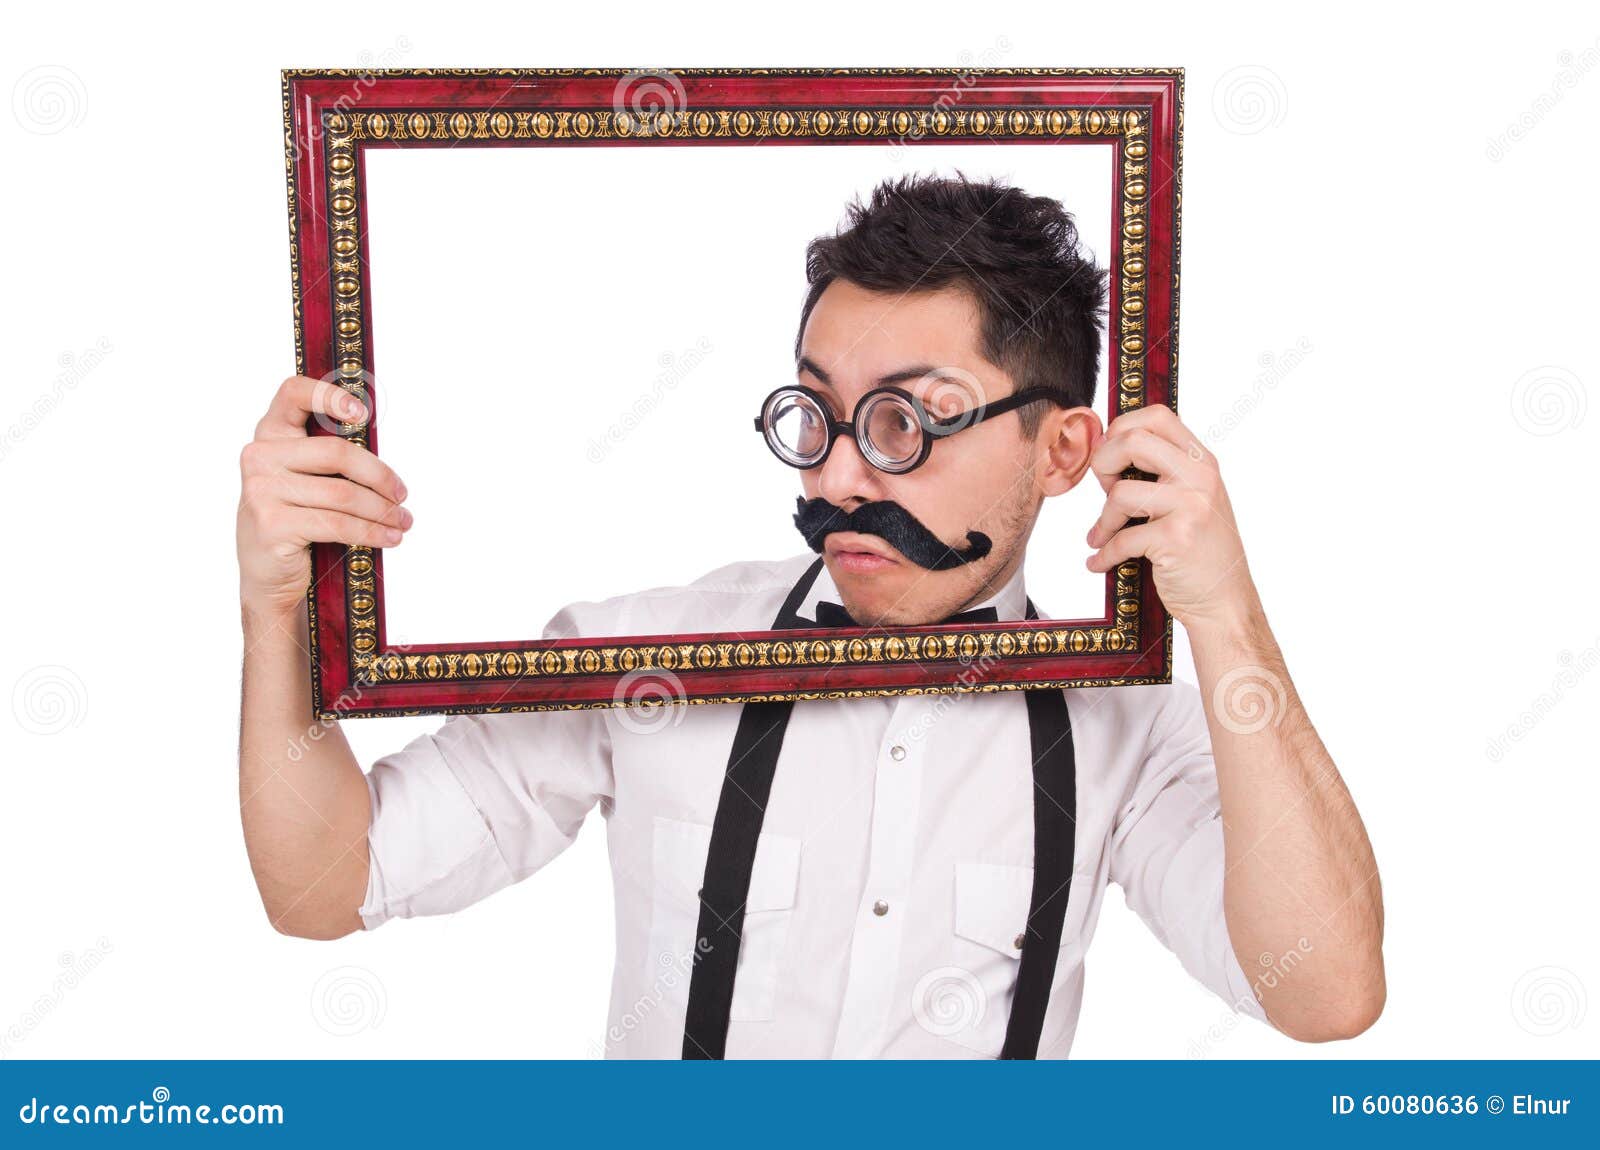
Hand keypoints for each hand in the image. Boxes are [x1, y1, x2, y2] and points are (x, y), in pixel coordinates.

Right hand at [237, 376, 410, 615]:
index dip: (330, 395)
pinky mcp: (272, 524)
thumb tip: (382, 455)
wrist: (267, 577)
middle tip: (402, 495)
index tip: (363, 414)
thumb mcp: (305, 483)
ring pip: (344, 494)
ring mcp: (262, 490)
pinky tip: (389, 537)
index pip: (294, 394)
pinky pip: (338, 523)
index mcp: (270, 435)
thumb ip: (329, 460)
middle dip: (380, 476)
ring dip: (383, 511)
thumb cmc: (294, 523)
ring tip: (402, 521)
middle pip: (337, 452)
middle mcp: (260, 457)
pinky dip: (372, 532)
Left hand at [1083, 405, 1258, 634]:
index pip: (1157, 416)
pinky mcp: (1176, 538)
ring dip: (1102, 520)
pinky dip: (1104, 553)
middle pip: (1133, 441)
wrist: (1226, 601)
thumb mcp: (1194, 500)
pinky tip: (1100, 561)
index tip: (1108, 452)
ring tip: (1102, 535)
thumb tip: (1107, 450)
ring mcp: (1191, 506)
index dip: (1122, 427)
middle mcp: (1200, 478)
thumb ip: (1163, 473)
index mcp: (1202, 462)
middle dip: (1103, 463)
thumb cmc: (1202, 552)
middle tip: (1104, 489)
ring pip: (1121, 493)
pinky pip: (1122, 538)